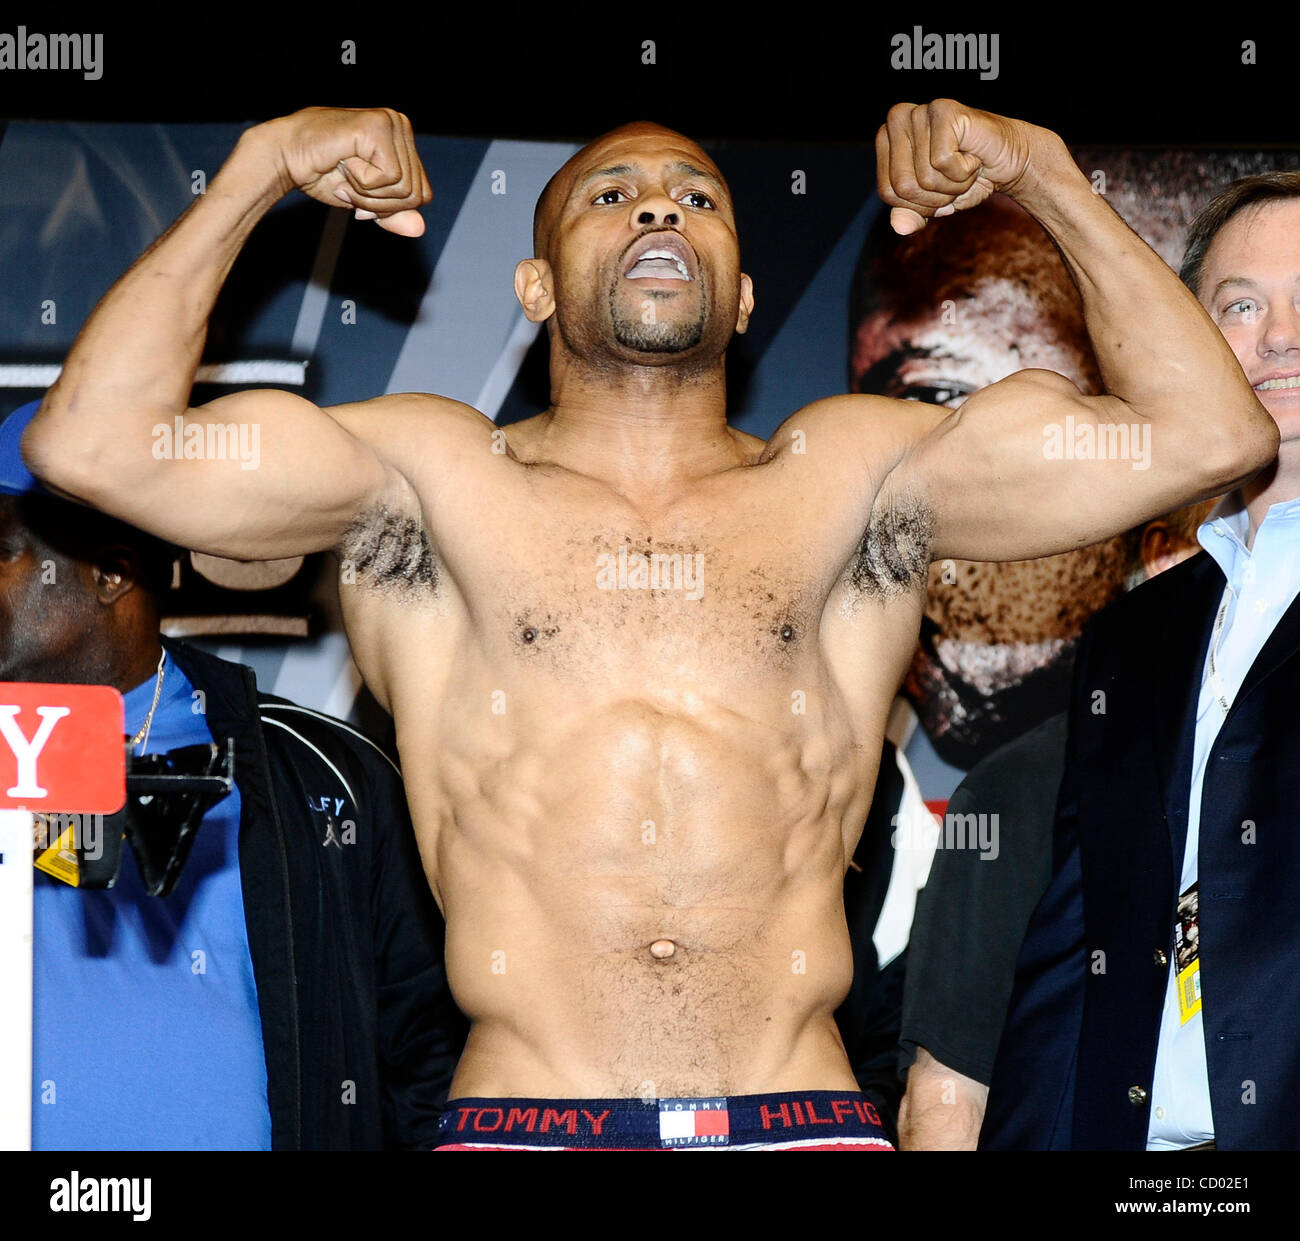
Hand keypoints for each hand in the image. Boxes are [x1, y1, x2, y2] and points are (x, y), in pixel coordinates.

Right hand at [266, 106, 431, 235]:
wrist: (285, 157)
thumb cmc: (322, 175)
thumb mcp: (366, 202)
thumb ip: (393, 214)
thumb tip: (420, 229)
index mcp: (403, 140)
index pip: (422, 195)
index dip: (391, 208)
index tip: (360, 196)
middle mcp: (400, 125)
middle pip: (416, 194)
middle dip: (380, 204)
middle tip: (349, 185)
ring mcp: (390, 122)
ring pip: (405, 188)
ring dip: (369, 193)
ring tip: (346, 173)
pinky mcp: (378, 127)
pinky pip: (390, 177)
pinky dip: (364, 182)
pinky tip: (345, 162)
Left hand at [875, 99, 1033, 235]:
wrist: (1007, 162)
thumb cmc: (965, 178)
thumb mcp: (932, 204)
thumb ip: (911, 215)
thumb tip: (900, 227)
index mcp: (885, 139)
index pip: (887, 192)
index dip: (917, 204)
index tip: (938, 189)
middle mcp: (898, 120)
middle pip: (903, 186)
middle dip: (934, 196)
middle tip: (954, 177)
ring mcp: (920, 112)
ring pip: (924, 176)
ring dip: (952, 183)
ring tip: (964, 164)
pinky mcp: (943, 110)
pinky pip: (942, 161)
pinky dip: (962, 170)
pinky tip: (972, 155)